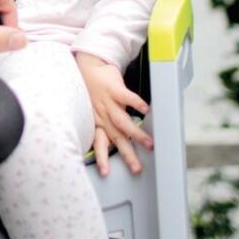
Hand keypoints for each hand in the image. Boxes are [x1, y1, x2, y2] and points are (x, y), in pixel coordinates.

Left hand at [75, 52, 151, 176]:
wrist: (89, 65)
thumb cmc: (91, 90)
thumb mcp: (92, 110)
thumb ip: (102, 125)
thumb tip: (114, 142)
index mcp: (96, 121)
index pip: (99, 143)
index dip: (101, 158)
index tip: (106, 173)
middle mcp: (102, 115)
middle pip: (115, 138)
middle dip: (126, 155)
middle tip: (137, 169)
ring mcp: (108, 102)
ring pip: (122, 122)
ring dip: (136, 134)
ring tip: (149, 145)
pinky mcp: (114, 88)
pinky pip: (126, 97)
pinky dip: (136, 103)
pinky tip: (145, 110)